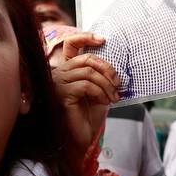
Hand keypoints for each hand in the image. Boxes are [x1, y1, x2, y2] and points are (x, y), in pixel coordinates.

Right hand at [49, 33, 116, 153]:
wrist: (82, 138)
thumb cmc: (89, 116)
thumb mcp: (99, 91)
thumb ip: (101, 75)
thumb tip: (114, 65)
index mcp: (66, 69)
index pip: (71, 44)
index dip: (85, 37)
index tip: (102, 39)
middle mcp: (58, 73)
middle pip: (87, 59)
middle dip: (107, 69)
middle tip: (118, 84)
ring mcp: (57, 84)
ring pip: (88, 73)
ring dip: (106, 85)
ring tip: (113, 97)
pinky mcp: (61, 95)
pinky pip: (85, 86)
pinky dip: (100, 93)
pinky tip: (104, 102)